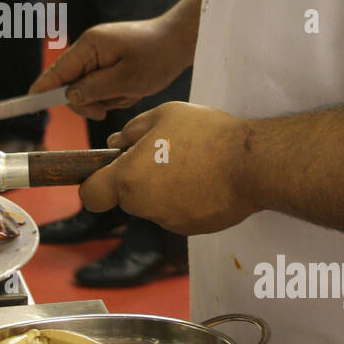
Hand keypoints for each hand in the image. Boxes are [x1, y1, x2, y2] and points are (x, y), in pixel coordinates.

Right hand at [30, 16, 189, 119]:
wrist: (181, 40)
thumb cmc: (157, 56)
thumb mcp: (126, 79)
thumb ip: (94, 89)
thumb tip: (70, 97)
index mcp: (90, 46)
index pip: (58, 71)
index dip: (43, 89)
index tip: (27, 102)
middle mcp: (90, 49)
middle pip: (72, 85)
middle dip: (89, 102)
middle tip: (106, 110)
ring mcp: (100, 55)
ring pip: (89, 89)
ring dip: (108, 98)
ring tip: (130, 92)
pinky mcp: (110, 61)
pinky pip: (104, 86)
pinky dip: (117, 93)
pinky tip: (133, 88)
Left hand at [80, 101, 252, 234]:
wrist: (252, 164)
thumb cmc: (206, 134)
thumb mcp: (163, 115)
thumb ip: (131, 131)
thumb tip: (114, 145)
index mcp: (129, 178)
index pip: (91, 195)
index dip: (93, 184)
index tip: (105, 172)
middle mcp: (144, 206)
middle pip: (125, 197)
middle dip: (136, 179)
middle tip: (163, 154)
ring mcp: (168, 221)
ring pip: (153, 204)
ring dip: (162, 188)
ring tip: (190, 163)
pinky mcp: (191, 229)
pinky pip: (176, 212)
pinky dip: (184, 199)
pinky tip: (204, 179)